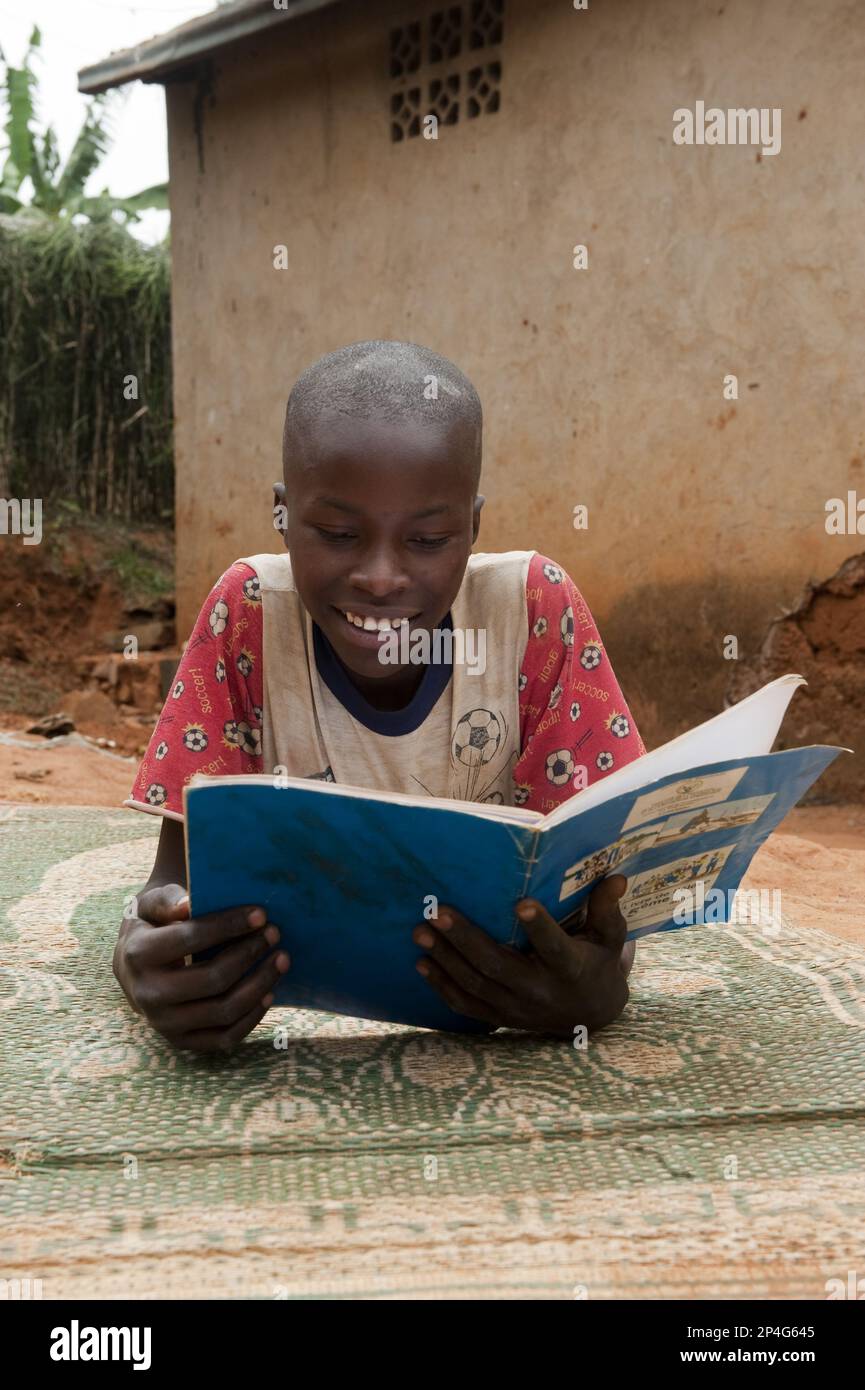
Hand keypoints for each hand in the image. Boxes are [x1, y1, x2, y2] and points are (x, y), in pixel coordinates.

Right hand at [114, 884, 289, 1052]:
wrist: (132, 968)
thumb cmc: (149, 927)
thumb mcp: (148, 905)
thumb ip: (166, 900)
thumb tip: (187, 905)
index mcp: (138, 955)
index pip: (190, 939)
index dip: (229, 926)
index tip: (261, 914)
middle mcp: (148, 995)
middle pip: (213, 979)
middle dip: (249, 953)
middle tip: (274, 933)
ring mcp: (165, 1024)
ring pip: (224, 1011)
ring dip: (260, 984)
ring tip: (282, 959)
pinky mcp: (182, 1042)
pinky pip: (225, 1038)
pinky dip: (253, 1016)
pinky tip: (269, 992)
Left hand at [413, 875, 631, 1036]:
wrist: (591, 1017)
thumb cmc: (598, 964)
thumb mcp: (610, 939)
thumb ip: (607, 909)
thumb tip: (617, 876)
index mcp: (570, 968)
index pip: (555, 947)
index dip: (540, 928)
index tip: (521, 903)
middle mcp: (540, 991)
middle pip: (498, 966)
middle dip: (465, 939)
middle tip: (437, 912)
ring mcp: (516, 1008)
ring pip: (475, 985)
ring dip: (445, 959)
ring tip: (421, 931)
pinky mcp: (501, 1018)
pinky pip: (466, 1006)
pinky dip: (442, 986)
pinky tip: (422, 963)